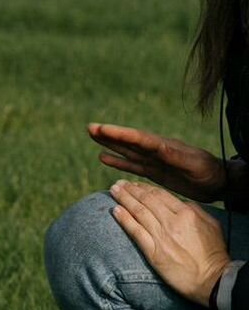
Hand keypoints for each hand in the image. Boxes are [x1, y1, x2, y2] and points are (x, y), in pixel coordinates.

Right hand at [89, 123, 225, 202]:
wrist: (219, 182)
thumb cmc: (209, 172)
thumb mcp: (194, 164)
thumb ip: (176, 156)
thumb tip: (158, 148)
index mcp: (163, 147)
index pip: (137, 139)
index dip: (119, 134)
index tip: (102, 129)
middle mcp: (155, 151)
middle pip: (127, 141)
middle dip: (109, 134)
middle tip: (90, 128)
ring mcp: (153, 161)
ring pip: (126, 151)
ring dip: (109, 144)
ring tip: (93, 136)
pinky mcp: (154, 172)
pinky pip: (131, 165)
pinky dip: (117, 161)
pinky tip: (104, 157)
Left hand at [109, 180, 229, 304]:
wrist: (212, 280)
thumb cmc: (213, 253)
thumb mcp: (212, 225)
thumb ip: (195, 210)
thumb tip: (180, 202)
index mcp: (187, 214)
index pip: (160, 195)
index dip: (144, 188)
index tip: (134, 184)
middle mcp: (172, 222)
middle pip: (146, 200)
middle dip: (130, 190)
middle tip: (118, 184)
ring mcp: (161, 237)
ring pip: (138, 212)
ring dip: (124, 200)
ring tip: (113, 191)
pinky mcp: (153, 252)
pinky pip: (135, 232)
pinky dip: (124, 219)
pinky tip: (115, 210)